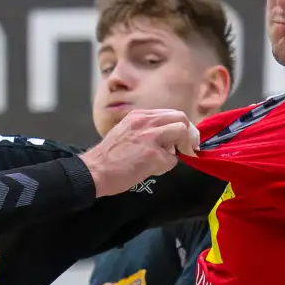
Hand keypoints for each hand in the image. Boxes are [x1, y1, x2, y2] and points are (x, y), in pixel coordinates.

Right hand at [80, 109, 200, 196]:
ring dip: (182, 147)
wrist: (94, 170)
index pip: (170, 113)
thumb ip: (146, 130)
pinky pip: (172, 158)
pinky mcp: (153, 154)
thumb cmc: (109, 156)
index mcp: (139, 115)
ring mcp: (150, 136)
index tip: (183, 138)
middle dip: (190, 134)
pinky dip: (167, 166)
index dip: (181, 126)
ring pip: (181, 131)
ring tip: (168, 159)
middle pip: (180, 117)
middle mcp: (145, 121)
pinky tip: (153, 170)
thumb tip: (168, 138)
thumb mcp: (126, 131)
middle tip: (190, 148)